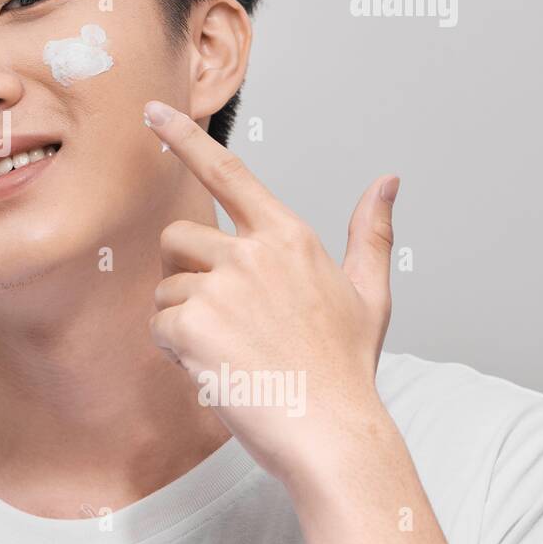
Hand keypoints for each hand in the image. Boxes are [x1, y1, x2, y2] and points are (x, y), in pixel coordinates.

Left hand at [143, 99, 399, 491]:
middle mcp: (252, 252)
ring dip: (183, 321)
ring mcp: (221, 286)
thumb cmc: (345, 369)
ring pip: (166, 288)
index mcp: (289, 237)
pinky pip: (159, 326)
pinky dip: (176, 352)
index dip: (185, 138)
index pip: (227, 173)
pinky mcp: (193, 323)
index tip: (153, 111)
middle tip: (222, 320)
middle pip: (178, 239)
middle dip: (184, 274)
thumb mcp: (368, 294)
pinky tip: (215, 369)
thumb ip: (370, 232)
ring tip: (229, 352)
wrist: (332, 432)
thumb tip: (388, 181)